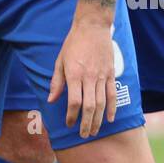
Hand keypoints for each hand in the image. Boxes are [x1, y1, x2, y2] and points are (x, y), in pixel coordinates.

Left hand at [47, 14, 114, 137]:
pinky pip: (112, 94)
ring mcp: (101, 76)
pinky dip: (112, 108)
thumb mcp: (60, 60)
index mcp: (74, 74)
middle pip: (89, 106)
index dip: (71, 116)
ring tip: (93, 131)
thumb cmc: (73, 43)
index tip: (68, 123)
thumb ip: (57, 82)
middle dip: (86, 124)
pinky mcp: (110, 74)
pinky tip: (109, 119)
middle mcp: (89, 77)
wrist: (92, 27)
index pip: (74, 101)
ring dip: (98, 120)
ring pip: (101, 103)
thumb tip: (51, 100)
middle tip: (83, 135)